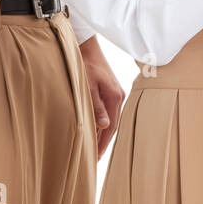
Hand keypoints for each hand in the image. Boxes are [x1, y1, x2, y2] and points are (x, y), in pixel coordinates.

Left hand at [78, 37, 124, 157]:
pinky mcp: (109, 89)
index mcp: (115, 97)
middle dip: (102, 142)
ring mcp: (115, 92)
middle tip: (93, 158)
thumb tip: (104, 126)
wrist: (85, 45)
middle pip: (112, 125)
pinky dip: (100, 122)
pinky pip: (106, 111)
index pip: (111, 127)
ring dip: (101, 133)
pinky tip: (93, 128)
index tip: (95, 158)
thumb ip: (96, 107)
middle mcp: (118, 96)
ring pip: (109, 119)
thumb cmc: (84, 64)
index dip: (103, 143)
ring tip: (92, 148)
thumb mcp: (87, 87)